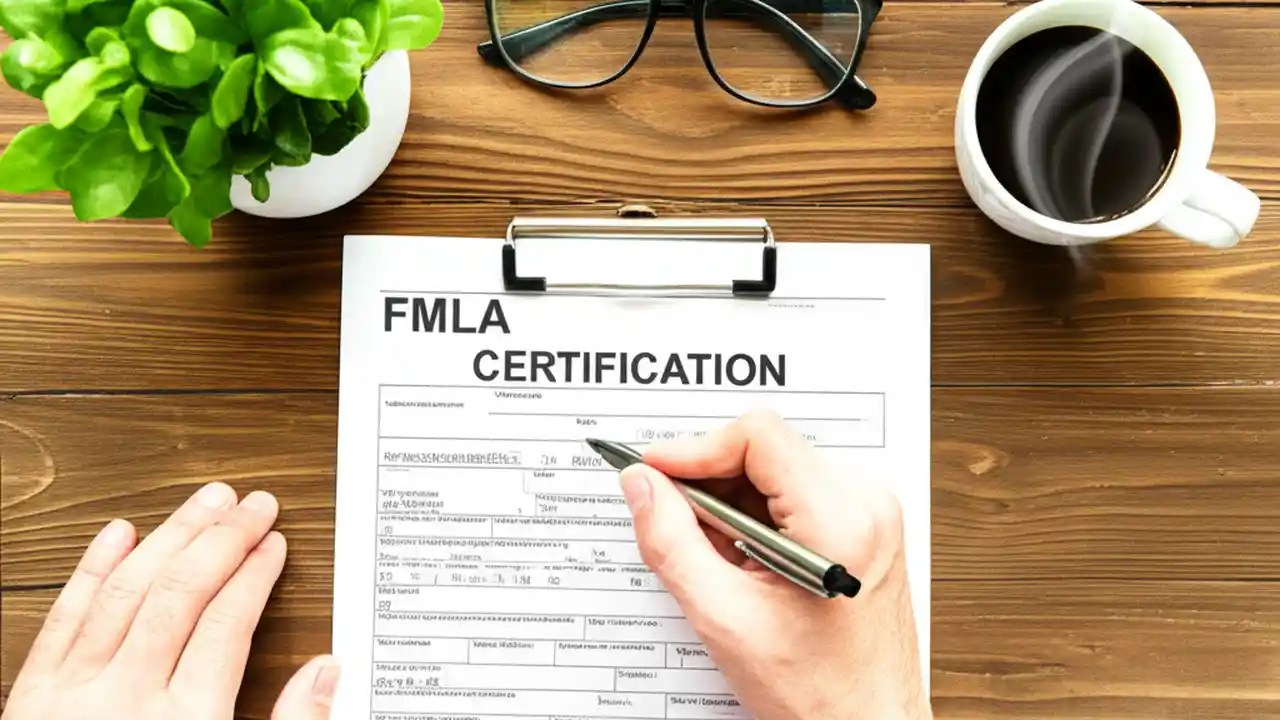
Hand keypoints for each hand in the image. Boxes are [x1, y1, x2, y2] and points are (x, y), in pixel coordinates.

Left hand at [2, 483, 337, 719]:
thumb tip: (325, 672)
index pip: (227, 621)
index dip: (256, 574)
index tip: (275, 543)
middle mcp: (126, 698)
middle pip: (182, 593)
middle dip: (223, 540)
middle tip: (253, 504)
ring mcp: (74, 694)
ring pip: (127, 591)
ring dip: (168, 537)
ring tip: (202, 503)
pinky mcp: (33, 699)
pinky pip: (65, 619)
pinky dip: (92, 571)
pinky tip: (116, 535)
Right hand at [619, 410, 929, 719]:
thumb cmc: (818, 693)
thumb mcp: (725, 618)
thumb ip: (671, 542)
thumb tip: (642, 485)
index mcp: (840, 520)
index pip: (757, 435)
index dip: (695, 449)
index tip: (654, 472)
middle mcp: (865, 503)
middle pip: (764, 449)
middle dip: (708, 481)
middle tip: (673, 522)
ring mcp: (869, 513)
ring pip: (774, 469)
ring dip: (729, 501)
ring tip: (714, 557)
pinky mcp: (862, 526)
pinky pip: (793, 493)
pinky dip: (753, 515)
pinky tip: (740, 560)